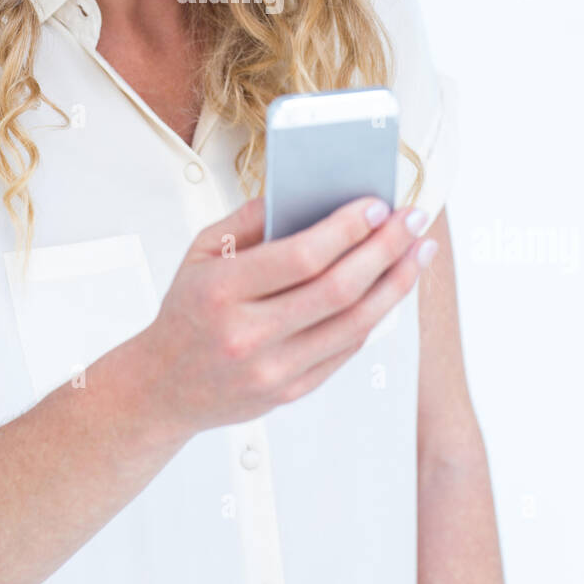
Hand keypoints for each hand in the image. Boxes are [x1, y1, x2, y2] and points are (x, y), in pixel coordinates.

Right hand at [135, 196, 437, 434]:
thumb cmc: (188, 309)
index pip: (300, 257)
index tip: (377, 204)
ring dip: (396, 283)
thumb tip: (309, 192)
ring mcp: (273, 370)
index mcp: (221, 291)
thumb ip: (251, 219)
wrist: (164, 387)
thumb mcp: (201, 252)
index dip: (346, 229)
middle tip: (413, 220)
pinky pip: (347, 349)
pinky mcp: (292, 392)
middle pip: (338, 290)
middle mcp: (248, 335)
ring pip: (354, 324)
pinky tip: (391, 286)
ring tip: (419, 252)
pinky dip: (375, 314)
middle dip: (386, 249)